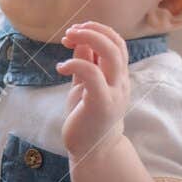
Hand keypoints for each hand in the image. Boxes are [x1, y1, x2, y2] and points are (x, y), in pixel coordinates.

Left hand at [57, 21, 131, 159]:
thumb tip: (80, 39)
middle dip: (93, 30)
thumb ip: (86, 63)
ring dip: (88, 39)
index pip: (117, 42)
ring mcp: (114, 92)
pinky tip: (61, 68)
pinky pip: (93, 74)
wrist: (93, 151)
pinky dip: (75, 63)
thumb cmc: (87, 116)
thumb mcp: (84, 84)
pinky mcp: (102, 103)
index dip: (98, 30)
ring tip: (67, 39)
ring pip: (111, 54)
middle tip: (70, 32)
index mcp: (118, 76)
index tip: (75, 31)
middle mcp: (120, 81)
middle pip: (116, 43)